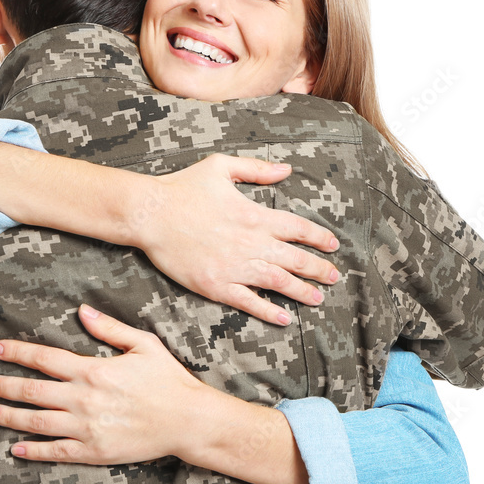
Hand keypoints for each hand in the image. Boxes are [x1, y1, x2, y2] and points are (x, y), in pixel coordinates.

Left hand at [0, 305, 205, 463]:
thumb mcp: (142, 344)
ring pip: (36, 422)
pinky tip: (16, 448)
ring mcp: (87, 428)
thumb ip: (109, 328)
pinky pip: (56, 452)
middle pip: (31, 391)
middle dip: (1, 386)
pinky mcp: (94, 451)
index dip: (16, 353)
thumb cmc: (168, 379)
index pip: (44, 358)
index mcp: (93, 370)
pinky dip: (33, 450)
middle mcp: (84, 399)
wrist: (188, 420)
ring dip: (8, 417)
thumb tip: (82, 311)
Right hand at [132, 154, 339, 325]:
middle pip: (295, 259)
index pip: (297, 228)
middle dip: (318, 269)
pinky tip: (284, 317)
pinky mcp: (215, 285)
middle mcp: (250, 243)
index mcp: (254, 215)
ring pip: (278, 283)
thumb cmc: (183, 187)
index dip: (318, 238)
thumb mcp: (221, 166)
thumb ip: (257, 169)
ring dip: (302, 291)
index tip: (332, 245)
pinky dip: (269, 311)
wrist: (149, 214)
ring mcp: (234, 267)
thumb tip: (286, 170)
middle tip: (334, 276)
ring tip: (318, 298)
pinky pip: (249, 302)